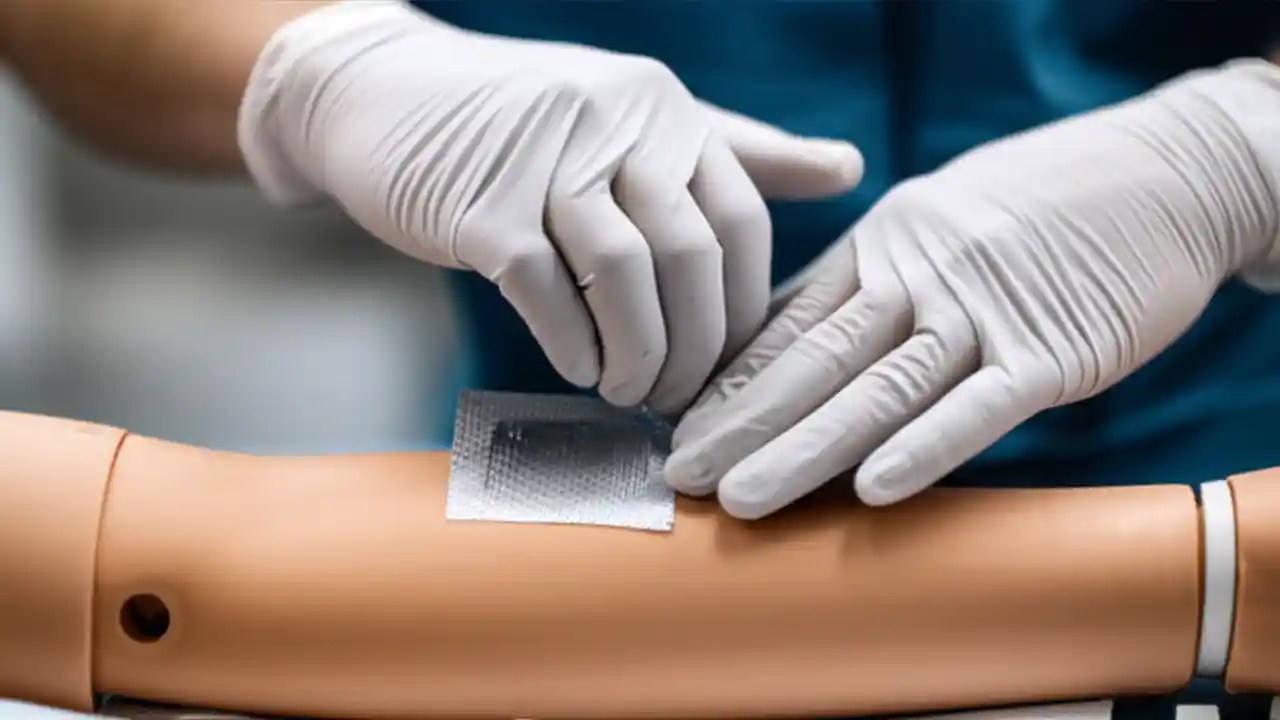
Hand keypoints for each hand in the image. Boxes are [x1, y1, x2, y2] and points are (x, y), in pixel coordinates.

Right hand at [238, 1, 861, 413]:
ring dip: (639, 355)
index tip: (730, 364)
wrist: (379, 95)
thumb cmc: (521, 124)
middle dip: (697, 347)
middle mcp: (616, 124)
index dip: (746, 308)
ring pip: (625, 275)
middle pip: (691, 255)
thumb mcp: (635, 119)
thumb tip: (851, 168)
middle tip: (681, 399)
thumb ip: (738, 151)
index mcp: (665, 111)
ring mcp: (545, 161)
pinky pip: (546, 291)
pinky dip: (573, 345)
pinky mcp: (480, 206)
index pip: (741, 221)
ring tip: (632, 393)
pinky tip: (579, 369)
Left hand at [665, 60, 1279, 517]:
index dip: (730, 383)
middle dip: (740, 424)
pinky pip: (979, 403)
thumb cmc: (1033, 205)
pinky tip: (873, 488)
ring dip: (804, 449)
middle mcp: (917, 276)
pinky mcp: (1051, 348)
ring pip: (878, 388)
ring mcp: (982, 310)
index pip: (789, 325)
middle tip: (681, 476)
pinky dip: (926, 445)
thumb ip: (860, 282)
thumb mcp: (929, 221)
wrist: (1160, 173)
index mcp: (880, 247)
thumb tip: (779, 340)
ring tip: (743, 499)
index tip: (676, 430)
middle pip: (814, 361)